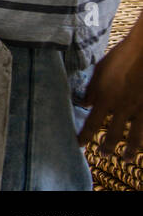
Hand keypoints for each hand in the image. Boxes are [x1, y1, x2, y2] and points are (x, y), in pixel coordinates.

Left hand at [78, 26, 142, 157]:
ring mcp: (140, 108)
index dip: (85, 136)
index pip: (92, 123)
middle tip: (104, 156)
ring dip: (130, 149)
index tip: (79, 145)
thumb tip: (85, 103)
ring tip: (127, 158)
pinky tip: (142, 145)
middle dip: (108, 147)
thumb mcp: (100, 70)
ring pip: (135, 136)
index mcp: (105, 97)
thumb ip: (92, 89)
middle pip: (114, 133)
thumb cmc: (121, 57)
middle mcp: (122, 107)